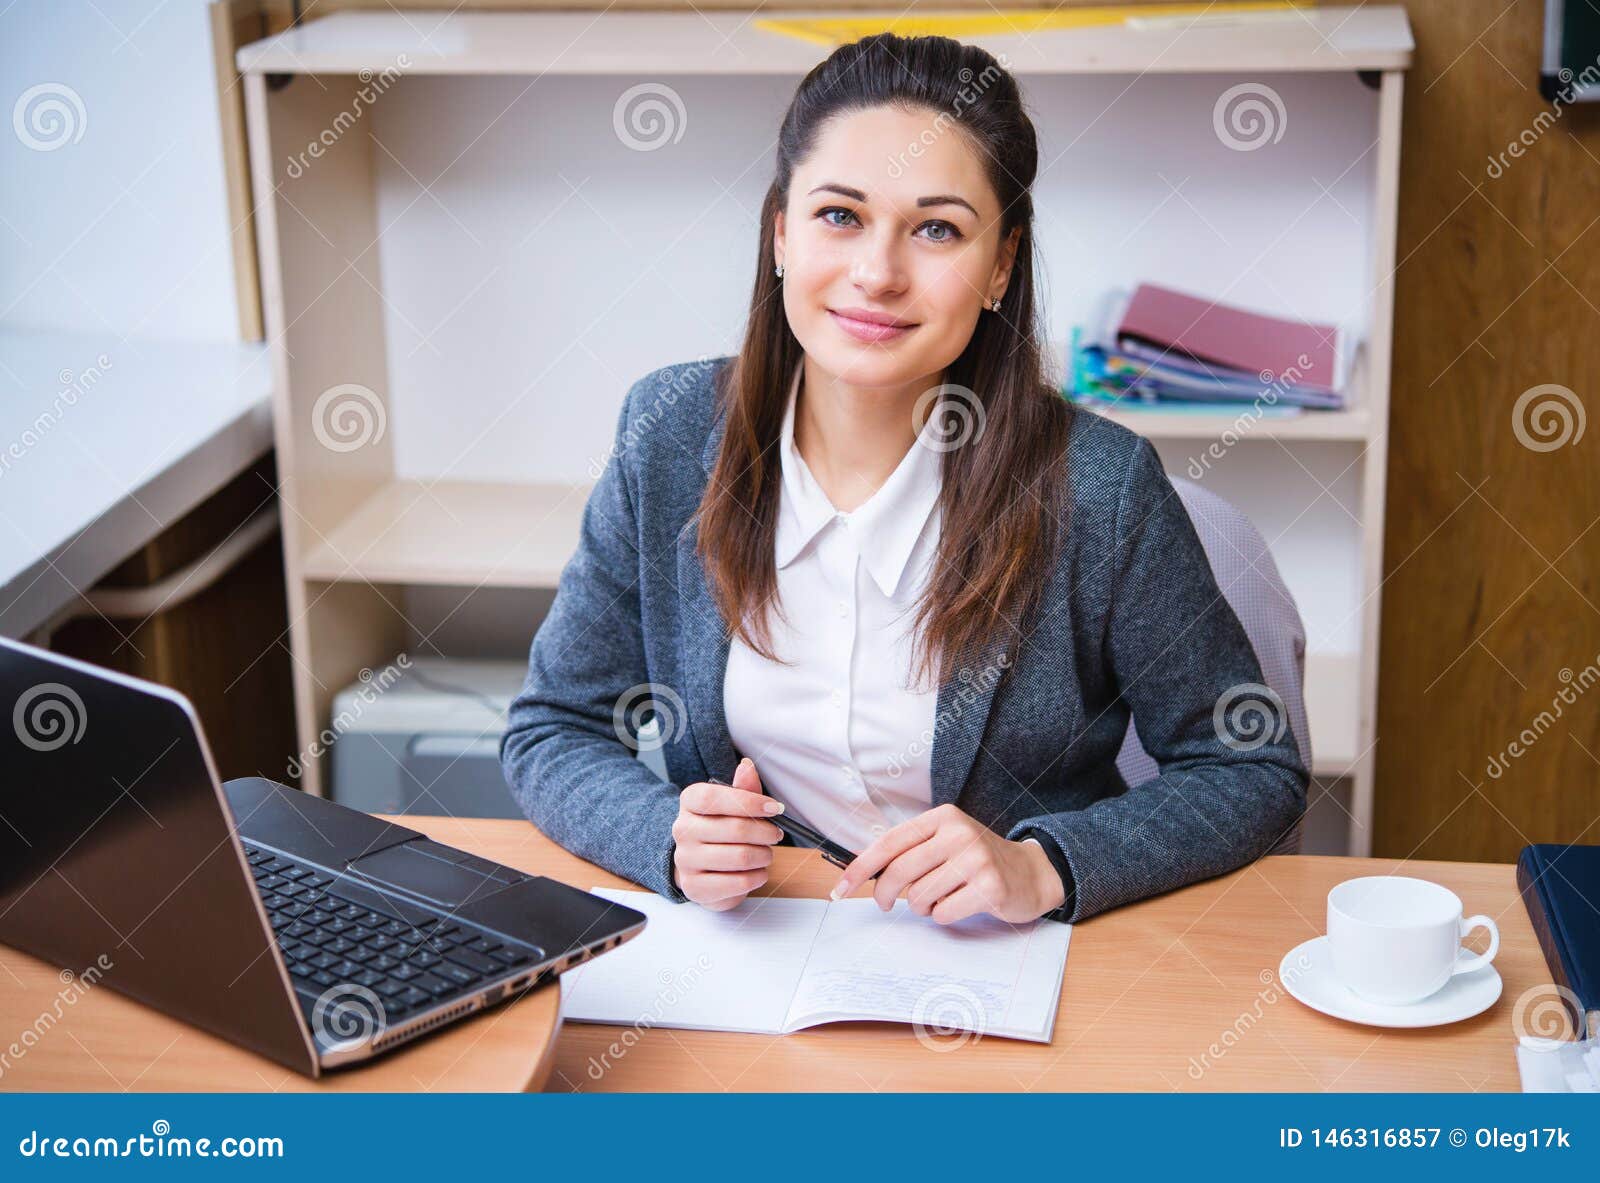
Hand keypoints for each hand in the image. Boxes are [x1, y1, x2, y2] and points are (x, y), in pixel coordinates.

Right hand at [671, 757, 784, 910]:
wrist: (699, 864)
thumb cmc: (720, 829)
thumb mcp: (733, 804)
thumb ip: (743, 788)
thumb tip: (746, 767)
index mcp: (690, 802)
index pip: (715, 798)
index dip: (750, 802)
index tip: (775, 808)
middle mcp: (682, 830)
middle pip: (735, 829)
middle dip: (766, 833)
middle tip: (775, 835)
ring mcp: (685, 860)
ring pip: (740, 857)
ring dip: (764, 856)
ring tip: (765, 854)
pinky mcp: (695, 887)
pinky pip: (738, 883)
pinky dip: (757, 877)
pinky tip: (757, 872)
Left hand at [829, 803, 1065, 924]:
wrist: (1030, 873)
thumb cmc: (977, 860)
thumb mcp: (945, 841)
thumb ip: (910, 851)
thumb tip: (862, 873)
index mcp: (942, 817)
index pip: (889, 842)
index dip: (860, 868)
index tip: (840, 889)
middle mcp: (959, 833)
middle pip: (900, 871)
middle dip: (885, 894)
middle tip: (886, 904)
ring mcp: (976, 859)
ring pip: (920, 896)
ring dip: (921, 906)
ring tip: (938, 899)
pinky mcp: (990, 887)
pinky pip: (943, 913)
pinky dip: (942, 916)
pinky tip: (959, 905)